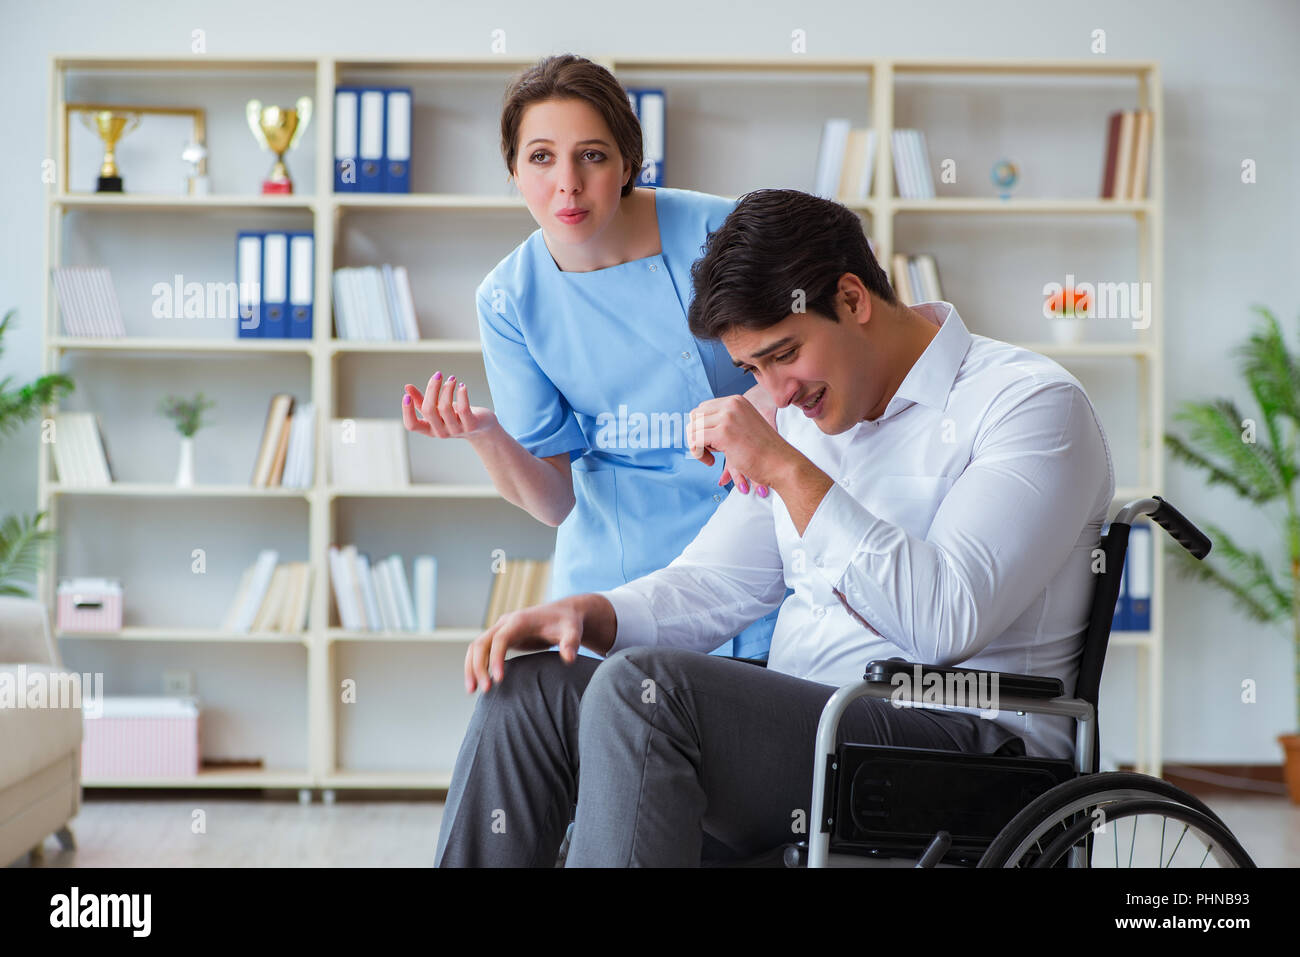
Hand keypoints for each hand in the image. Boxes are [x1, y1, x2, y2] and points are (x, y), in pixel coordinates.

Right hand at [402, 371, 496, 438]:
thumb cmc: (456, 416)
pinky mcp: (471, 425)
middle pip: (429, 410)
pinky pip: (463, 409)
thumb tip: (407, 387)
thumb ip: (422, 400)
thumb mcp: (437, 409)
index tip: (406, 395)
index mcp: (429, 429)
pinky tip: (462, 385)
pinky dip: (461, 394)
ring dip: (447, 388)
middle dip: (432, 389)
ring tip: (452, 379)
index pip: (412, 425)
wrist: (482, 428)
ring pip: (445, 407)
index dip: (407, 411)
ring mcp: (456, 430)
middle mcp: (441, 432)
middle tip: (438, 374)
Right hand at [465, 598, 585, 692]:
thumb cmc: (568, 623)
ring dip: (471, 668)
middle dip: (478, 667)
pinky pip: (482, 651)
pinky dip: (477, 666)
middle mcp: (506, 623)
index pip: (500, 639)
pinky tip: (480, 684)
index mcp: (520, 621)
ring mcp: (501, 630)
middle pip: (481, 643)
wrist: (565, 614)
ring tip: (472, 691)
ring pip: (476, 647)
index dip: (496, 659)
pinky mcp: (502, 638)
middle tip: (484, 691)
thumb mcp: (573, 631)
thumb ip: (571, 643)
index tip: (498, 680)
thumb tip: (569, 659)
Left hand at [686, 393, 800, 492]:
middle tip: (709, 452)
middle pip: (695, 416)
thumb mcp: (743, 427)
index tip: (710, 443)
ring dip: (697, 445)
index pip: (703, 408)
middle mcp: (731, 404)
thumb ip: (723, 423)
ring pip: (693, 428)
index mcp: (736, 401)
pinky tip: (711, 461)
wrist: (781, 463)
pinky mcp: (723, 433)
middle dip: (696, 435)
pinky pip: (696, 440)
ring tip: (711, 458)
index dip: (701, 427)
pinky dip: (698, 453)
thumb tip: (692, 428)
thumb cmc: (763, 451)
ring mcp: (728, 417)